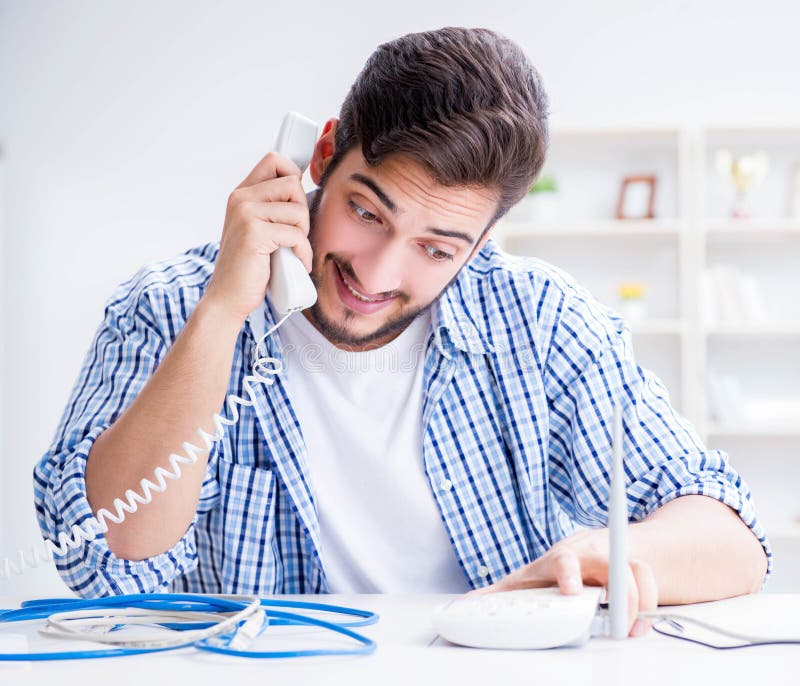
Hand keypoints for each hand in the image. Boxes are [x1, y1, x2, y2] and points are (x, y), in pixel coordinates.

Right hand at [204, 152, 313, 324]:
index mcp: (242, 194)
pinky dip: (303, 252)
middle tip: (295, 235)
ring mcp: (246, 214)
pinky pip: (296, 234)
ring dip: (303, 234)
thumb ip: (272, 207)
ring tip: (293, 250)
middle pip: (292, 183)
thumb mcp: (257, 229)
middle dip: (302, 211)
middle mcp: (241, 199)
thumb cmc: (248, 267)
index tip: (297, 202)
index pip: (274, 160)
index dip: (294, 175)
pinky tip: (297, 262)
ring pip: (298, 210)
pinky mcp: (254, 233)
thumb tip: (302, 187)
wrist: (228, 297)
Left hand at [473, 528, 657, 637]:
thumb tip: (460, 604)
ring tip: (631, 629)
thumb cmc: (549, 570)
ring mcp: (614, 560)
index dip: (568, 574)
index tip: (571, 591)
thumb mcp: (520, 581)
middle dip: (621, 594)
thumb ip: (493, 594)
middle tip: (621, 623)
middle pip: (611, 563)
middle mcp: (589, 555)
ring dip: (641, 600)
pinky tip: (641, 624)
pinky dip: (651, 603)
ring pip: (637, 570)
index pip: (563, 560)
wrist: (585, 550)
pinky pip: (650, 579)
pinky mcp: (634, 570)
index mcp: (559, 559)